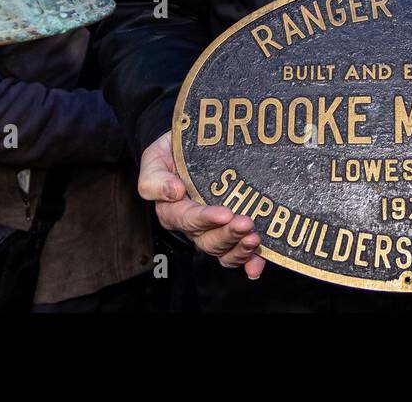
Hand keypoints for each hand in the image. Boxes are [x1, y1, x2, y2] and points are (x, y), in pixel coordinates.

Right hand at [137, 131, 265, 278]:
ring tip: (254, 238)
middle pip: (207, 241)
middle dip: (228, 234)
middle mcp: (192, 225)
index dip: (206, 218)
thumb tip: (173, 192)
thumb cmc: (170, 154)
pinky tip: (257, 263)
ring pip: (222, 250)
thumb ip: (155, 179)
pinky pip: (235, 253)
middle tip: (245, 224)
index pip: (188, 219)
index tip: (225, 213)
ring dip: (240, 248)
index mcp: (173, 210)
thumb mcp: (154, 159)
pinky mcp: (228, 231)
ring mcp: (212, 230)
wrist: (189, 146)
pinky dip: (248, 260)